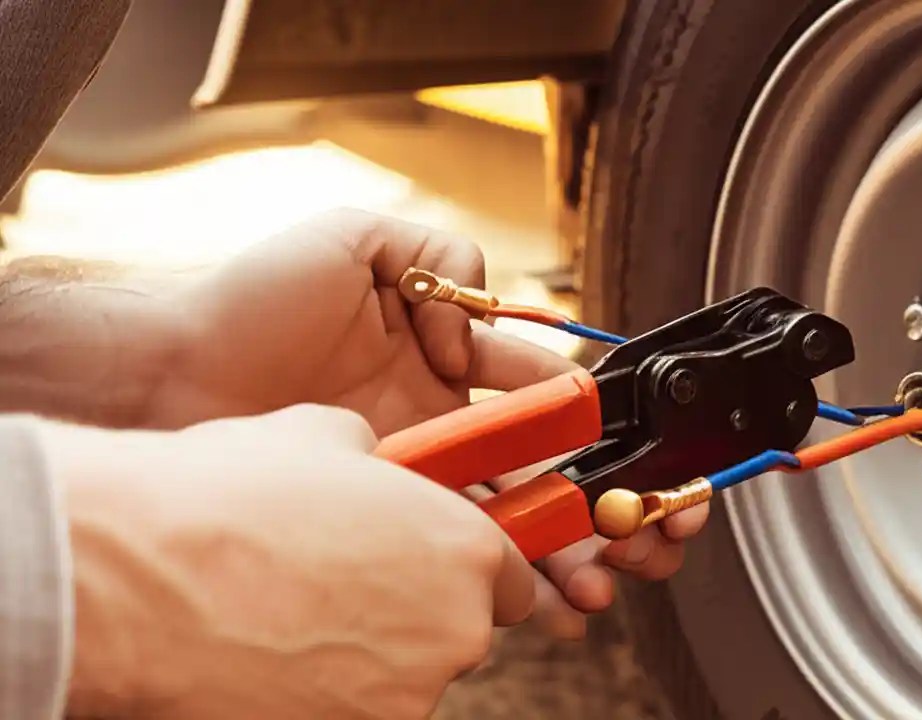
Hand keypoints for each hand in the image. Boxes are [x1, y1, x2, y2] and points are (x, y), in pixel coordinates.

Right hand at [56, 404, 533, 719]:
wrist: (136, 577)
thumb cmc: (227, 495)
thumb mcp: (323, 437)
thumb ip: (379, 462)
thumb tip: (376, 465)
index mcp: (465, 550)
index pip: (514, 582)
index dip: (469, 575)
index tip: (433, 572)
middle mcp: (455, 630)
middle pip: (460, 634)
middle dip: (416, 616)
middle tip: (342, 593)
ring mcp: (406, 698)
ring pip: (404, 680)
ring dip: (365, 659)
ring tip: (285, 622)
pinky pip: (352, 713)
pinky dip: (320, 696)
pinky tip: (264, 659)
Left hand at [158, 208, 706, 634]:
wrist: (165, 369)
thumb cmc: (248, 300)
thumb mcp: (354, 239)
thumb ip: (438, 254)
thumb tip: (483, 312)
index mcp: (446, 359)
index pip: (541, 392)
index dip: (593, 421)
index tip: (630, 448)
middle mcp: (440, 422)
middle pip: (545, 469)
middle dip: (606, 503)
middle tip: (642, 531)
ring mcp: (413, 477)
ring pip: (514, 522)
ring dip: (573, 552)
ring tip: (601, 580)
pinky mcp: (378, 521)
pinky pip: (456, 553)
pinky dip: (508, 579)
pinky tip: (544, 600)